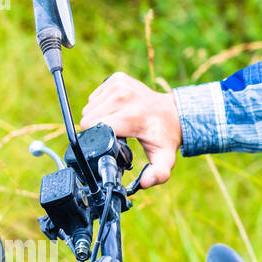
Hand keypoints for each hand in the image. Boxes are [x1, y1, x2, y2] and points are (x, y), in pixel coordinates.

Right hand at [78, 71, 181, 188]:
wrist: (174, 113)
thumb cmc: (164, 136)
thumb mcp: (164, 158)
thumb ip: (158, 174)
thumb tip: (145, 182)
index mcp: (132, 116)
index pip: (92, 126)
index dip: (97, 138)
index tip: (112, 142)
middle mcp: (124, 97)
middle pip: (88, 118)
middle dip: (97, 129)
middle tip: (117, 133)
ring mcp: (120, 85)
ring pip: (89, 107)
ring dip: (99, 117)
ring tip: (119, 121)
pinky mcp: (117, 78)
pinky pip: (95, 96)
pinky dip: (102, 105)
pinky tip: (118, 110)